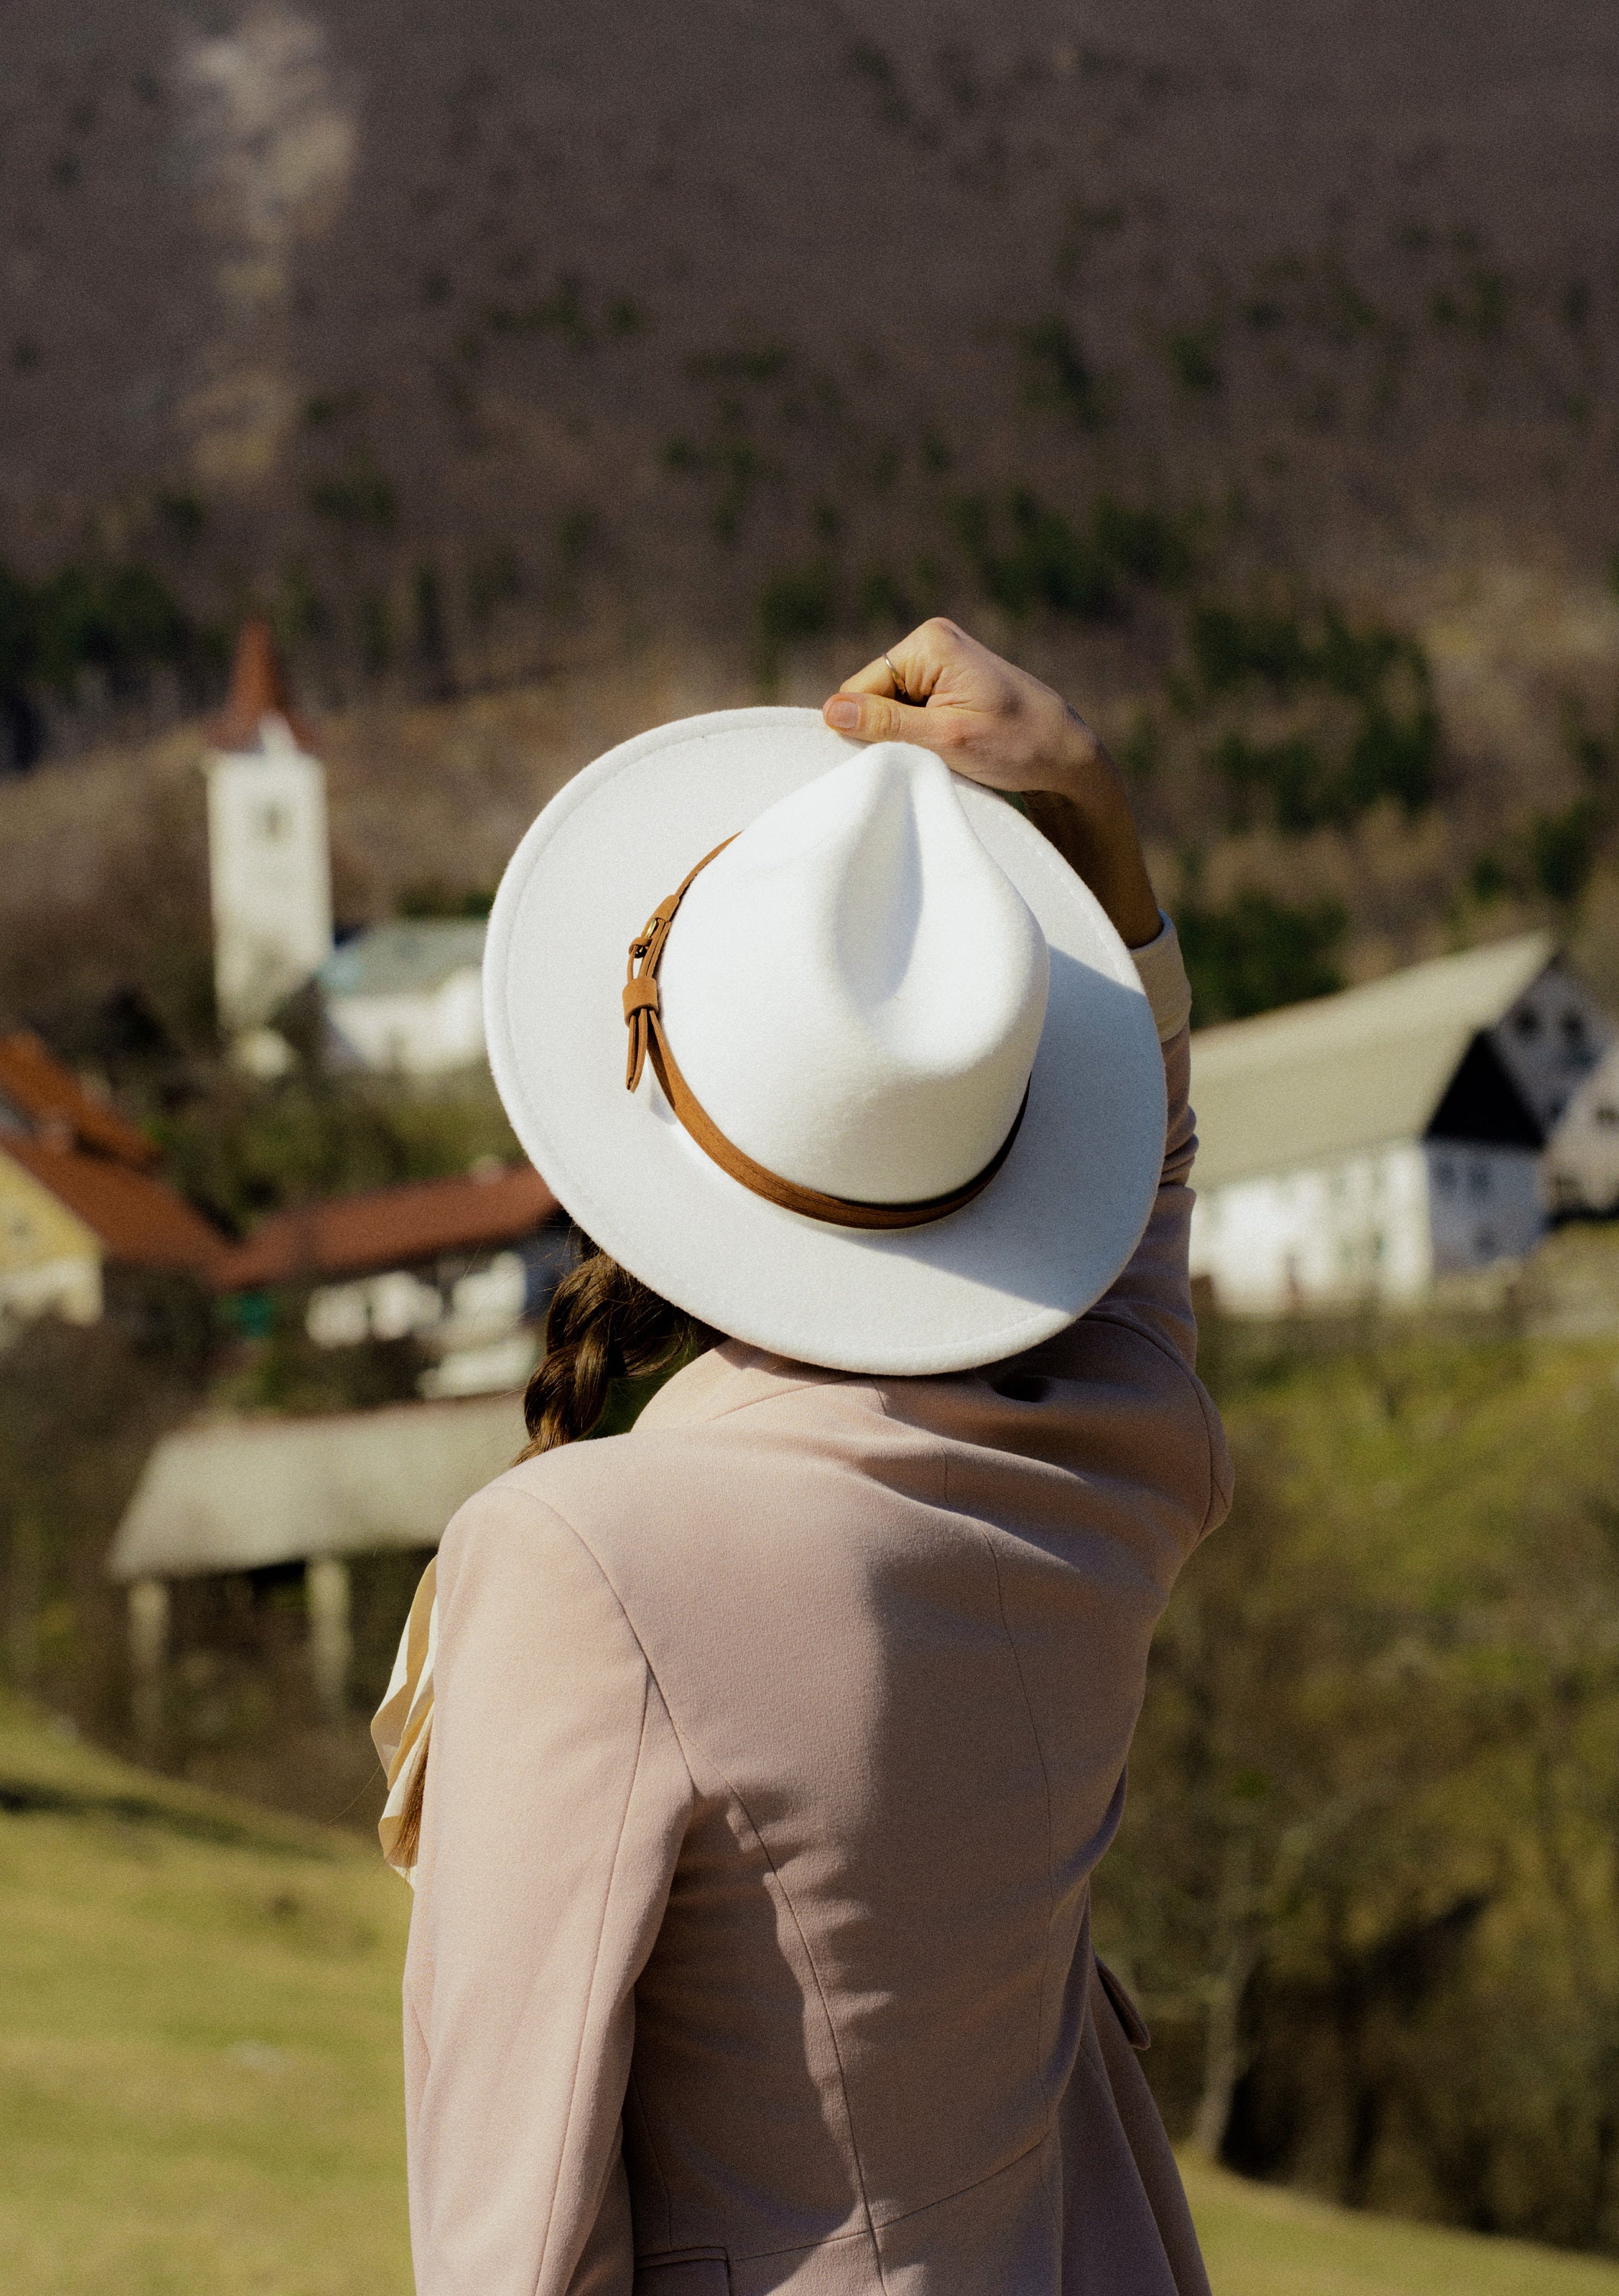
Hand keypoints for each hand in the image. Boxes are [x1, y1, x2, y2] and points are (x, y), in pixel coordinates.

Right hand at [822, 619, 1161, 949]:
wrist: (1069, 754)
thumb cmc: (1017, 746)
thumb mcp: (947, 741)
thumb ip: (887, 725)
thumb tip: (829, 712)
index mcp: (929, 643)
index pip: (860, 690)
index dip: (870, 730)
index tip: (907, 755)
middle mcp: (931, 641)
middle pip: (873, 696)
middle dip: (891, 732)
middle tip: (932, 756)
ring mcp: (940, 660)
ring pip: (890, 708)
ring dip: (908, 737)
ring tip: (947, 752)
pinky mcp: (948, 681)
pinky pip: (910, 711)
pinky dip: (922, 735)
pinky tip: (951, 747)